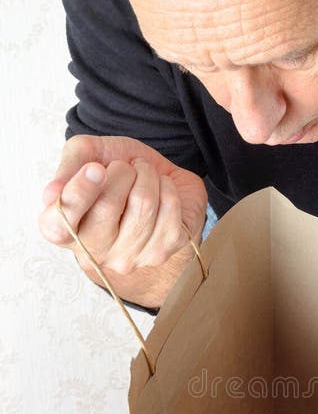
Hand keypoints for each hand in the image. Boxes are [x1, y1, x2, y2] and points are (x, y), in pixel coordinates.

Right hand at [38, 135, 207, 307]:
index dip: (78, 194)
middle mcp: (93, 252)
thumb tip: (52, 195)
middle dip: (122, 172)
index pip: (58, 225)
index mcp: (63, 229)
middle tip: (124, 168)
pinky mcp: (161, 253)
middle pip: (107, 207)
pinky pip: (169, 209)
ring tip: (144, 176)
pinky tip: (162, 191)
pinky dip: (167, 187)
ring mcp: (128, 258)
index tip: (96, 169)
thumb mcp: (87, 155)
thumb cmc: (116, 172)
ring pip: (144, 205)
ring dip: (147, 176)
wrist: (157, 180)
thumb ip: (69, 167)